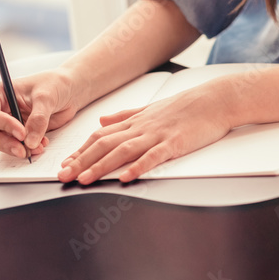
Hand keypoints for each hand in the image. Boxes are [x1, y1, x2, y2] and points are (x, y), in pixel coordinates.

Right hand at [0, 69, 82, 158]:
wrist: (69, 91)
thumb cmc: (54, 84)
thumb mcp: (47, 97)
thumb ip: (38, 119)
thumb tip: (29, 142)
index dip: (3, 125)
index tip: (22, 133)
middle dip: (4, 143)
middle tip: (23, 150)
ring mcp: (7, 123)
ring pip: (0, 143)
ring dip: (17, 149)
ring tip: (37, 147)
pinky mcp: (18, 133)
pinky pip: (14, 146)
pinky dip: (25, 149)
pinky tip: (40, 145)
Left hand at [56, 81, 233, 184]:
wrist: (216, 100)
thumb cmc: (188, 106)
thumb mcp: (151, 108)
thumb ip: (125, 115)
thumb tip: (102, 120)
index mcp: (136, 121)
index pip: (101, 136)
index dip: (81, 151)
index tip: (65, 164)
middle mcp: (142, 127)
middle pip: (105, 145)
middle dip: (81, 161)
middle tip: (62, 176)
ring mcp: (158, 135)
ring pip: (123, 151)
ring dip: (101, 166)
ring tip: (84, 180)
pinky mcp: (175, 143)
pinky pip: (153, 156)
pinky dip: (138, 167)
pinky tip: (126, 178)